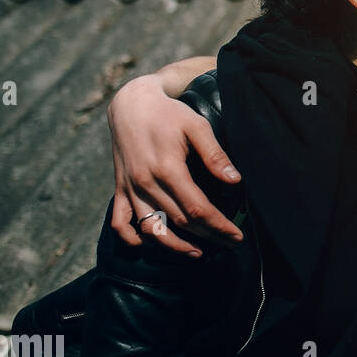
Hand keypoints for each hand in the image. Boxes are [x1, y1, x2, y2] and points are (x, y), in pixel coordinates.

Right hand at [108, 74, 242, 254]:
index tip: (237, 236)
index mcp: (167, 168)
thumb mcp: (197, 126)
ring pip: (151, 228)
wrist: (131, 104)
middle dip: (207, 237)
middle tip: (229, 244)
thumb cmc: (169, 114)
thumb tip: (235, 181)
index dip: (219, 226)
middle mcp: (145, 182)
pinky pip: (120, 223)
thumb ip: (215, 155)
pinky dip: (133, 238)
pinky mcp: (119, 189)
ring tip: (198, 252)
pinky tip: (152, 242)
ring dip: (174, 246)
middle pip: (178, 222)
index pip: (197, 209)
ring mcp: (129, 188)